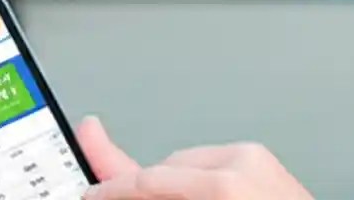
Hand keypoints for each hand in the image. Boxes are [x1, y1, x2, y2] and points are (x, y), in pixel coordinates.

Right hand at [77, 117, 313, 199]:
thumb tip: (129, 191)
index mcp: (225, 187)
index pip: (149, 180)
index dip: (111, 188)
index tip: (90, 195)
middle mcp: (242, 162)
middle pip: (166, 166)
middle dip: (140, 188)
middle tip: (109, 194)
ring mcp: (256, 158)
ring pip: (187, 164)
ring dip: (170, 187)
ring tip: (158, 196)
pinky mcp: (263, 161)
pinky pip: (213, 166)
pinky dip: (195, 184)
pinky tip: (190, 194)